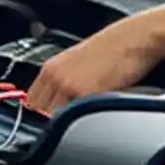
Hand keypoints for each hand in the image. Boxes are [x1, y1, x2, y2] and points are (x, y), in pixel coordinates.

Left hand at [26, 14, 162, 113]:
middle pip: (38, 112)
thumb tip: (56, 103)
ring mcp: (68, 86)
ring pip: (52, 118)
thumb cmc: (113, 49)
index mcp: (51, 67)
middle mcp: (55, 76)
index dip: (38, 114)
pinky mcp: (86, 94)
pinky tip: (91, 119)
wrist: (134, 38)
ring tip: (81, 122)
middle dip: (48, 121)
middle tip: (66, 125)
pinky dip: (79, 124)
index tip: (47, 121)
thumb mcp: (78, 61)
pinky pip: (73, 119)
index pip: (30, 101)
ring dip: (63, 124)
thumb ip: (63, 80)